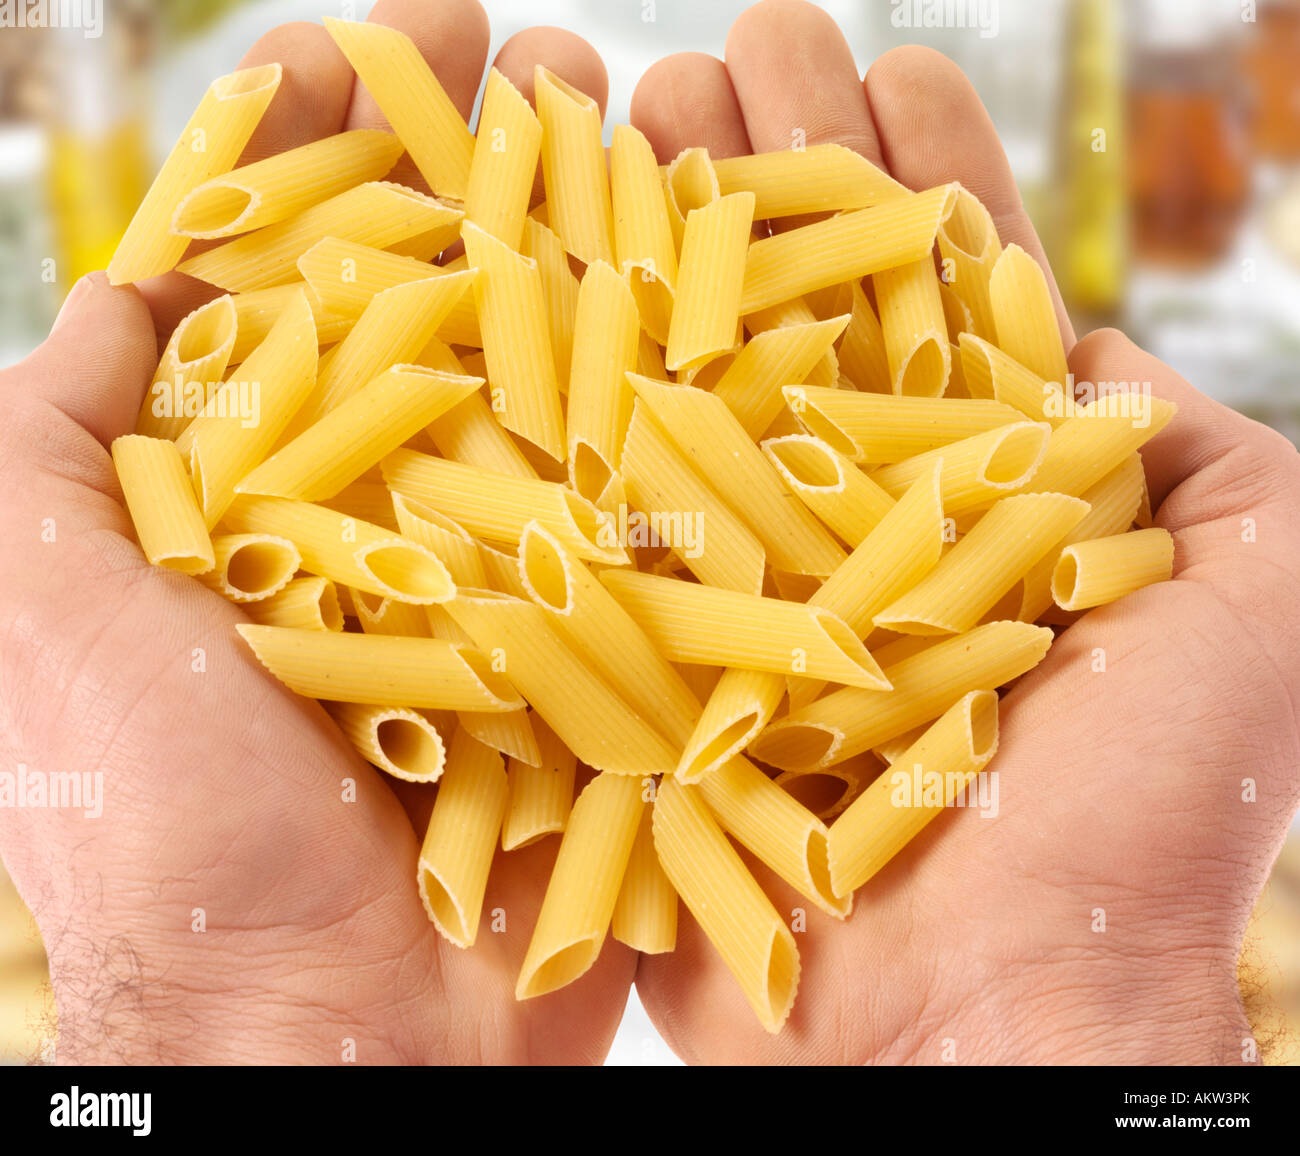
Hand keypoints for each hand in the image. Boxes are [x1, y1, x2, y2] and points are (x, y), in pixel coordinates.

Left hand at [0, 0, 633, 1064]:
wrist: (340, 1030)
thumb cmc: (176, 830)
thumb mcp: (42, 611)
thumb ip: (49, 439)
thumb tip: (131, 283)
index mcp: (248, 483)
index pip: (286, 261)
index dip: (328, 131)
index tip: (395, 39)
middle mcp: (384, 505)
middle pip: (440, 293)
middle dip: (491, 165)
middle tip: (561, 72)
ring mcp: (501, 565)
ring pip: (556, 376)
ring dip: (603, 253)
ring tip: (664, 148)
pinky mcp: (594, 637)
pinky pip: (647, 496)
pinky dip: (688, 405)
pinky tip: (735, 315)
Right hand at [631, 0, 1299, 1063]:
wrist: (984, 1015)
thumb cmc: (1136, 823)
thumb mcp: (1263, 600)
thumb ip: (1211, 460)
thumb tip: (1100, 359)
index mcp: (989, 488)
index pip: (948, 289)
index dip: (917, 171)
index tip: (882, 69)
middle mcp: (857, 511)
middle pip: (807, 303)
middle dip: (768, 166)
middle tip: (716, 58)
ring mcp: (745, 567)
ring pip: (696, 368)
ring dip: (664, 235)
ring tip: (620, 113)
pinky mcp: (655, 642)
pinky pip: (600, 499)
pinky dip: (570, 387)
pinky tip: (534, 280)